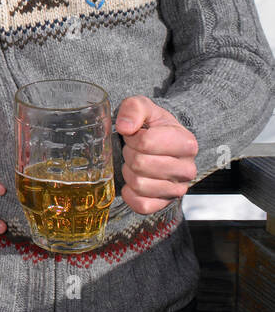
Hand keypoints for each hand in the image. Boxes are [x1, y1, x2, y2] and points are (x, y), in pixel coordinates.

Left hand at [115, 96, 197, 213]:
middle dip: (129, 153)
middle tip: (135, 149)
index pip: (146, 143)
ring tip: (137, 162)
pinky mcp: (165, 203)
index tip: (137, 134)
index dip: (133, 137)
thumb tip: (125, 127)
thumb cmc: (152, 125)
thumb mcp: (143, 107)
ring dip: (129, 172)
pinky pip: (142, 205)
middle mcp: (187, 169)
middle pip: (141, 164)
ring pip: (139, 184)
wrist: (160, 143)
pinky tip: (134, 181)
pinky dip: (130, 194)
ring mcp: (178, 189)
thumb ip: (133, 109)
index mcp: (186, 143)